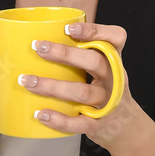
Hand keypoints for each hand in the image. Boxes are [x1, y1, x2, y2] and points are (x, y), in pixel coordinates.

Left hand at [22, 21, 154, 155]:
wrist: (126, 127)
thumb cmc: (105, 90)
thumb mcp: (104, 69)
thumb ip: (82, 56)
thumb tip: (40, 43)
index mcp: (114, 60)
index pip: (116, 38)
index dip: (95, 31)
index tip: (68, 29)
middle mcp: (114, 79)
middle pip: (94, 61)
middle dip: (64, 53)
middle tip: (38, 47)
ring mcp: (107, 102)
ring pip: (82, 92)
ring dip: (52, 86)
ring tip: (28, 81)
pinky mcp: (99, 124)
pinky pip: (79, 123)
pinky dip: (58, 120)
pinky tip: (40, 114)